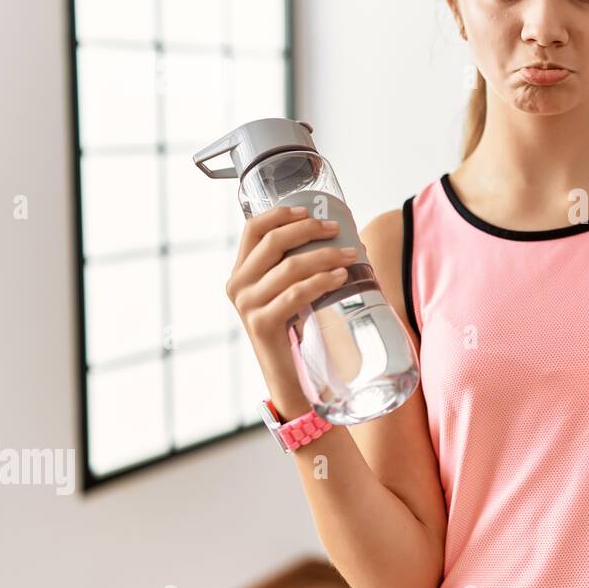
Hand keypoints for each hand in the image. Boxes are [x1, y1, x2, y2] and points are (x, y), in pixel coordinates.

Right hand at [225, 205, 360, 419]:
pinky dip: (322, 281)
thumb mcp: (288, 291)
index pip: (252, 229)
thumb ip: (296, 266)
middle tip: (337, 230)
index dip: (280, 214)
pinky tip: (341, 276)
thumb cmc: (296, 328)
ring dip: (325, 255)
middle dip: (309, 229)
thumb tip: (336, 234)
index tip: (309, 210)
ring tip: (351, 255)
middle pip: (273, 242)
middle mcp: (237, 286)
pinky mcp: (262, 324)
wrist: (291, 378)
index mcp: (241, 272)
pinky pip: (296, 294)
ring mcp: (247, 306)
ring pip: (289, 267)